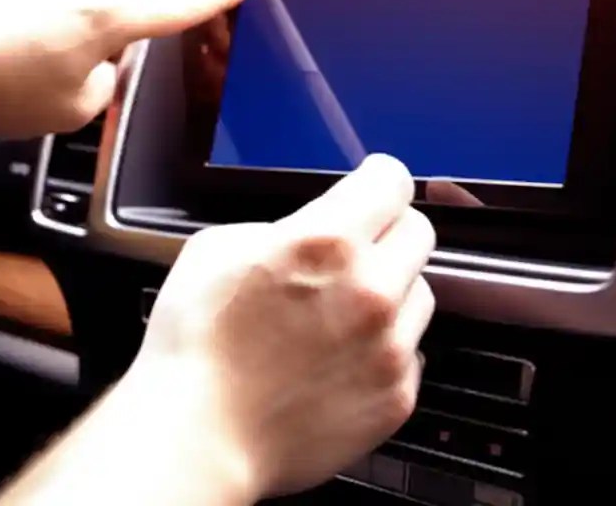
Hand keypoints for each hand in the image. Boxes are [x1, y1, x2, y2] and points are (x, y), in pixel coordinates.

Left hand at [0, 0, 258, 137]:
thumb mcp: (70, 112)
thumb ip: (106, 86)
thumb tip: (102, 67)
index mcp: (107, 17)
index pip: (177, 8)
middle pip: (116, 12)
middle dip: (98, 40)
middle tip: (56, 75)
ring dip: (63, 23)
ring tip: (20, 58)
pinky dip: (34, 9)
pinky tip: (6, 37)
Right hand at [130, 154, 436, 497]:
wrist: (198, 434)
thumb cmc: (195, 346)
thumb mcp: (216, 249)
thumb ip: (278, 228)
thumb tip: (301, 232)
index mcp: (325, 242)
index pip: (390, 183)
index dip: (377, 179)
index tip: (373, 186)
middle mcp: (370, 289)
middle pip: (419, 232)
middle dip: (387, 233)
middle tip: (354, 252)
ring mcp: (388, 346)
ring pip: (420, 294)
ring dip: (390, 294)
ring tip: (339, 315)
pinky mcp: (395, 395)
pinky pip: (410, 353)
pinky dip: (382, 350)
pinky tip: (337, 359)